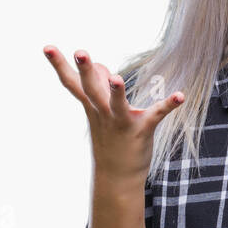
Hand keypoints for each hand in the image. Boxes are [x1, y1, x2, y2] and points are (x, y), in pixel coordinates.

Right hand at [43, 46, 184, 182]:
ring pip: (117, 104)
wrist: (117, 179)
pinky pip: (156, 115)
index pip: (71, 83)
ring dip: (117, 90)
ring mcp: (121, 122)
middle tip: (79, 52)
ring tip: (116, 78)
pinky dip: (169, 104)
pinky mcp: (141, 130)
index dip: (59, 65)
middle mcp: (103, 113)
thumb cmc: (110, 142)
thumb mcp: (100, 114)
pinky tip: (180, 96)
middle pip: (91, 88)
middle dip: (84, 70)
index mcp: (92, 107)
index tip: (47, 47)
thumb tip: (99, 66)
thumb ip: (99, 88)